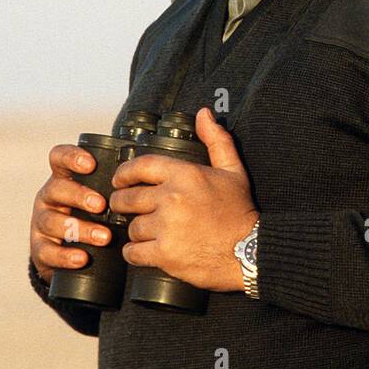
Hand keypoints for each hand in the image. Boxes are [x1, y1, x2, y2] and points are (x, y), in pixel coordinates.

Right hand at [30, 145, 109, 282]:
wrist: (68, 251)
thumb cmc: (92, 216)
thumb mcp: (100, 196)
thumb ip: (114, 187)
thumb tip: (149, 179)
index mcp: (64, 179)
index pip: (59, 158)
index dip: (71, 157)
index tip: (90, 164)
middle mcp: (50, 197)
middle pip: (57, 189)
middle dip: (80, 196)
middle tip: (101, 205)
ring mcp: (41, 222)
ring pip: (52, 221)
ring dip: (80, 229)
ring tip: (104, 237)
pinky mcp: (40, 249)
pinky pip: (47, 251)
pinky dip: (66, 256)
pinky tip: (82, 258)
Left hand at [110, 107, 258, 291]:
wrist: (249, 250)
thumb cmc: (239, 211)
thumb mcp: (233, 170)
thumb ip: (216, 140)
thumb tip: (204, 115)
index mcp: (185, 175)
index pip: (141, 166)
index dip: (124, 173)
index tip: (119, 180)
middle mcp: (172, 198)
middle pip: (128, 198)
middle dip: (123, 203)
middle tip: (126, 207)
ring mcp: (166, 227)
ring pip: (132, 227)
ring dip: (135, 231)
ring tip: (145, 232)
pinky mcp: (164, 254)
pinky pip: (133, 252)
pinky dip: (135, 253)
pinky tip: (143, 251)